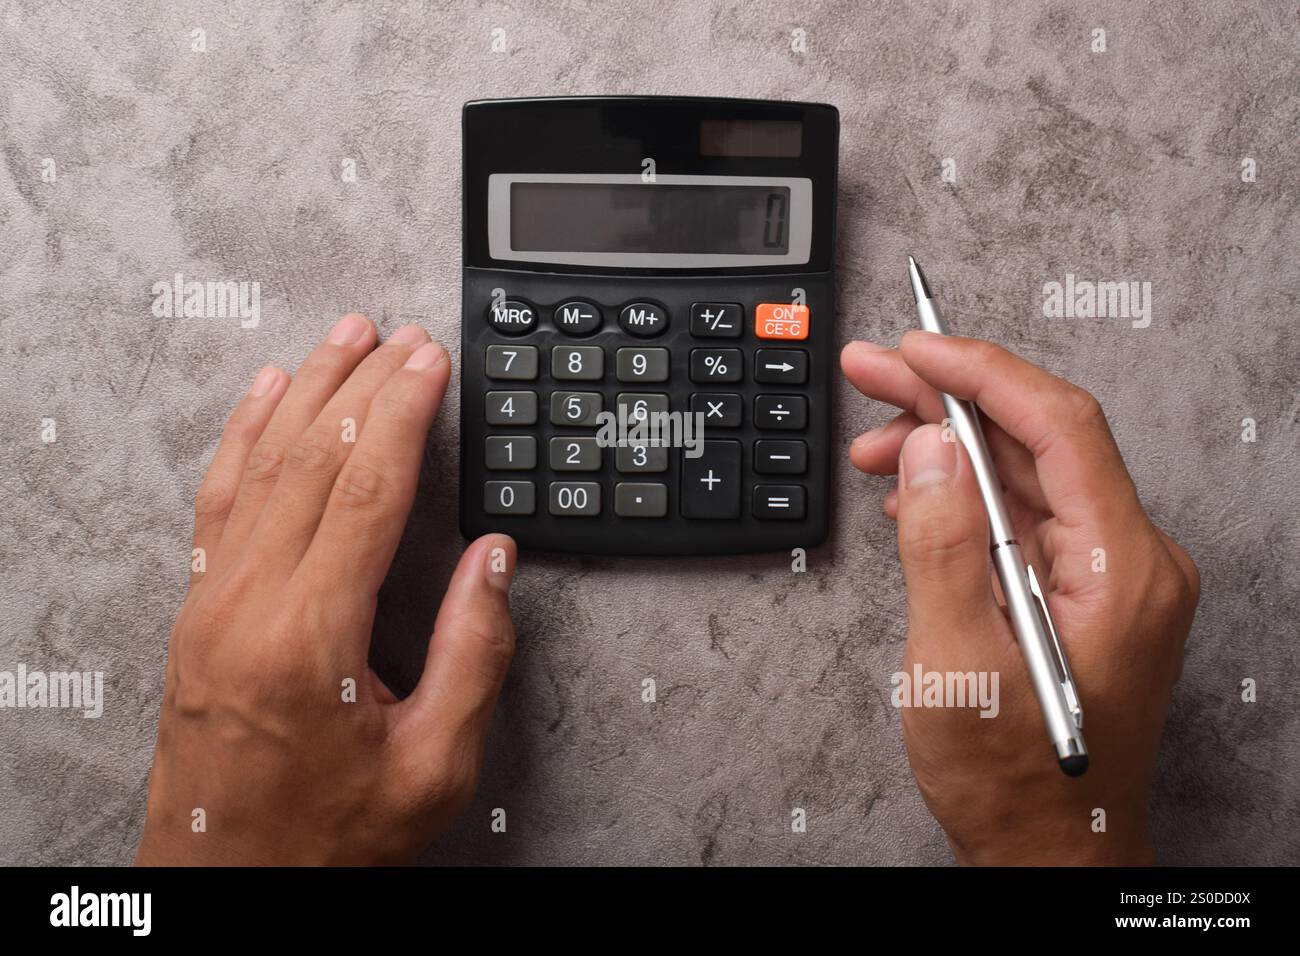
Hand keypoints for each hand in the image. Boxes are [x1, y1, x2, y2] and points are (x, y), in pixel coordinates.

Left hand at [137, 315, 515, 864]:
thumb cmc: (328, 837)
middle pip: (312, 459)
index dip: (403, 414)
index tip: (429, 362)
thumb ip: (473, 654)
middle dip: (362, 386)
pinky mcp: (197, 610)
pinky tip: (262, 394)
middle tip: (402, 336)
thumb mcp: (432, 765)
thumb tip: (494, 560)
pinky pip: (216, 500)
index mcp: (310, 638)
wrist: (229, 884)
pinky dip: (241, 436)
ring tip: (342, 337)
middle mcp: (248, 606)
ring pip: (259, 465)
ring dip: (304, 391)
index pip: (366, 489)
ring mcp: (211, 603)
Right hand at [842, 332, 1198, 865]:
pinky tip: (915, 492)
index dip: (983, 374)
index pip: (1061, 427)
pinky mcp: (1084, 590)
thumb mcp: (957, 664)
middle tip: (873, 371)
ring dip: (949, 446)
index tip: (917, 349)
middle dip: (950, 398)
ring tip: (874, 442)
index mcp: (1122, 570)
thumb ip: (943, 547)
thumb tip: (933, 449)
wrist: (1046, 850)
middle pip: (1040, 440)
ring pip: (1027, 473)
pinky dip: (965, 493)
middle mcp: (1132, 561)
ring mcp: (1110, 575)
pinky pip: (1025, 515)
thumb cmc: (1014, 780)